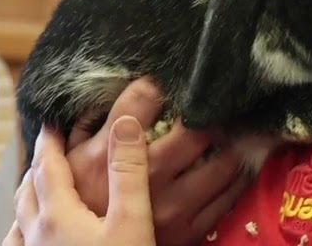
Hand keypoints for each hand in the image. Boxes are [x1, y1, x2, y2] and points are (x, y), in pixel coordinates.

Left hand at [6, 116, 155, 245]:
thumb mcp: (131, 221)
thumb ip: (128, 173)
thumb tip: (126, 123)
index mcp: (57, 214)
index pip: (47, 165)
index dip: (50, 140)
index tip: (51, 122)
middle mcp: (36, 234)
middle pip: (27, 191)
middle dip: (37, 166)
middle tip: (47, 149)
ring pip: (20, 220)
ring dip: (28, 198)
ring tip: (38, 188)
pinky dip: (23, 231)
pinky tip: (32, 234)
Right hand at [64, 78, 252, 245]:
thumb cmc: (81, 201)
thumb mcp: (71, 159)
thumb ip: (87, 124)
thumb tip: (108, 84)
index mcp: (112, 155)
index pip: (140, 101)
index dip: (155, 85)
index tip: (164, 80)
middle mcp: (147, 177)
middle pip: (195, 130)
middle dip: (207, 110)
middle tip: (213, 100)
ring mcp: (174, 206)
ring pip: (224, 163)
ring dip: (233, 141)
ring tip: (235, 127)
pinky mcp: (191, 230)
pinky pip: (230, 195)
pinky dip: (240, 173)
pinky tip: (239, 159)